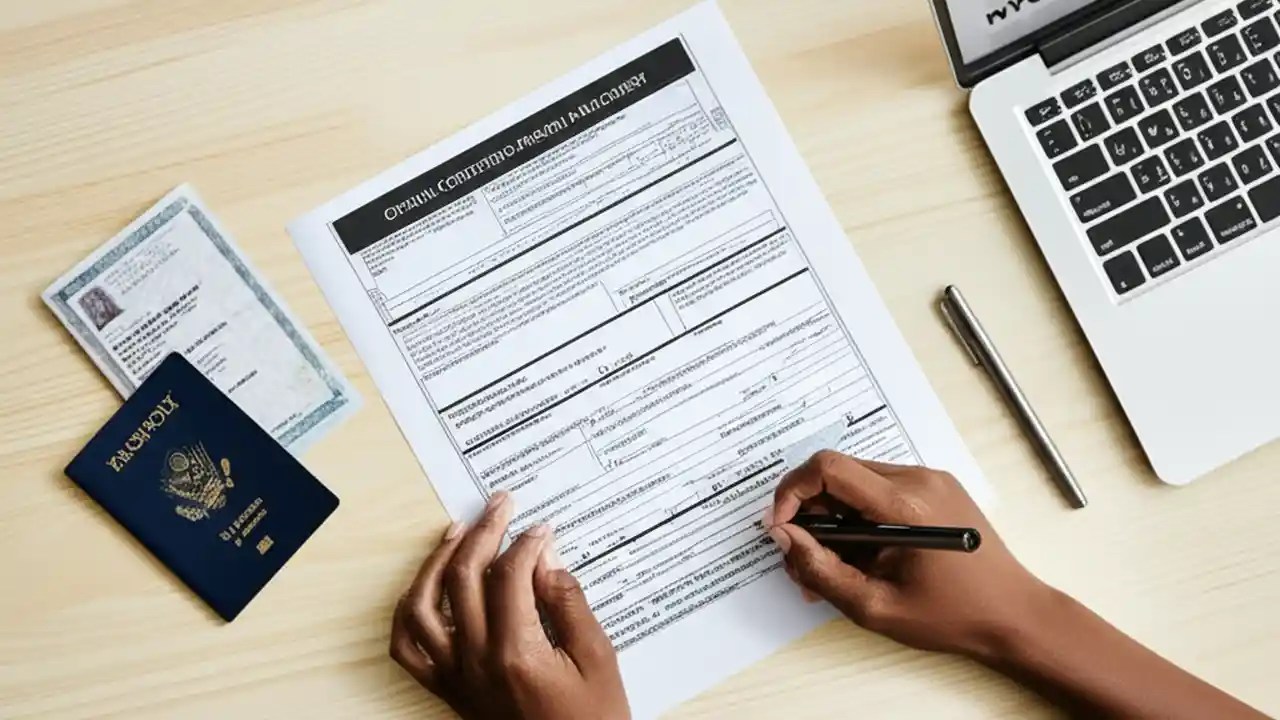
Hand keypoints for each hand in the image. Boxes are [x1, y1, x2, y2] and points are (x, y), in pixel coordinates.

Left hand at [390, 492, 629, 719]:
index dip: (525, 542)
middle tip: (500, 505)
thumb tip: (544, 557)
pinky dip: (407, 613)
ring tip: (457, 532)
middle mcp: (477, 662)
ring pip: (422, 606)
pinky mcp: (449, 691)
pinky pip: (407, 649)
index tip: (541, 528)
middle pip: (463, 578)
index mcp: (517, 654)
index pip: (509, 575)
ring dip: (435, 561)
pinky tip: (423, 588)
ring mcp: (457, 677)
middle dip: (483, 532)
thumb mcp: (597, 659)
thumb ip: (568, 604)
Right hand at [765, 451, 1048, 659]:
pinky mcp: (935, 488)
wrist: (1014, 615)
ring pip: (855, 481)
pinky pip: (878, 489)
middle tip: (802, 558)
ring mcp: (930, 480)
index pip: (829, 467)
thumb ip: (821, 570)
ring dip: (832, 518)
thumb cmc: (953, 616)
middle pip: (838, 473)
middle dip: (809, 513)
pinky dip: (857, 517)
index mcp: (907, 505)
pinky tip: (859, 555)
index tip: (780, 526)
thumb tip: (783, 537)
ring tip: (832, 565)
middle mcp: (919, 480)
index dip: (792, 491)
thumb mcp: (875, 606)